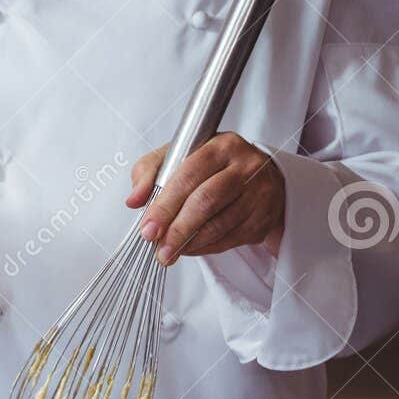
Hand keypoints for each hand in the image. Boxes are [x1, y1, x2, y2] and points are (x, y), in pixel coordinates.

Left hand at [128, 132, 284, 264]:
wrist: (255, 174)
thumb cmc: (209, 166)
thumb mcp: (176, 158)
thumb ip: (149, 173)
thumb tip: (134, 200)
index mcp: (221, 146)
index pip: (189, 176)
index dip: (165, 204)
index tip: (148, 227)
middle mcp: (246, 166)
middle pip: (206, 201)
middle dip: (177, 229)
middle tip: (158, 248)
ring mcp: (260, 192)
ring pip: (220, 224)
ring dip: (190, 243)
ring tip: (169, 253)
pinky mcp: (264, 216)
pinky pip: (232, 238)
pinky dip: (206, 248)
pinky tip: (190, 248)